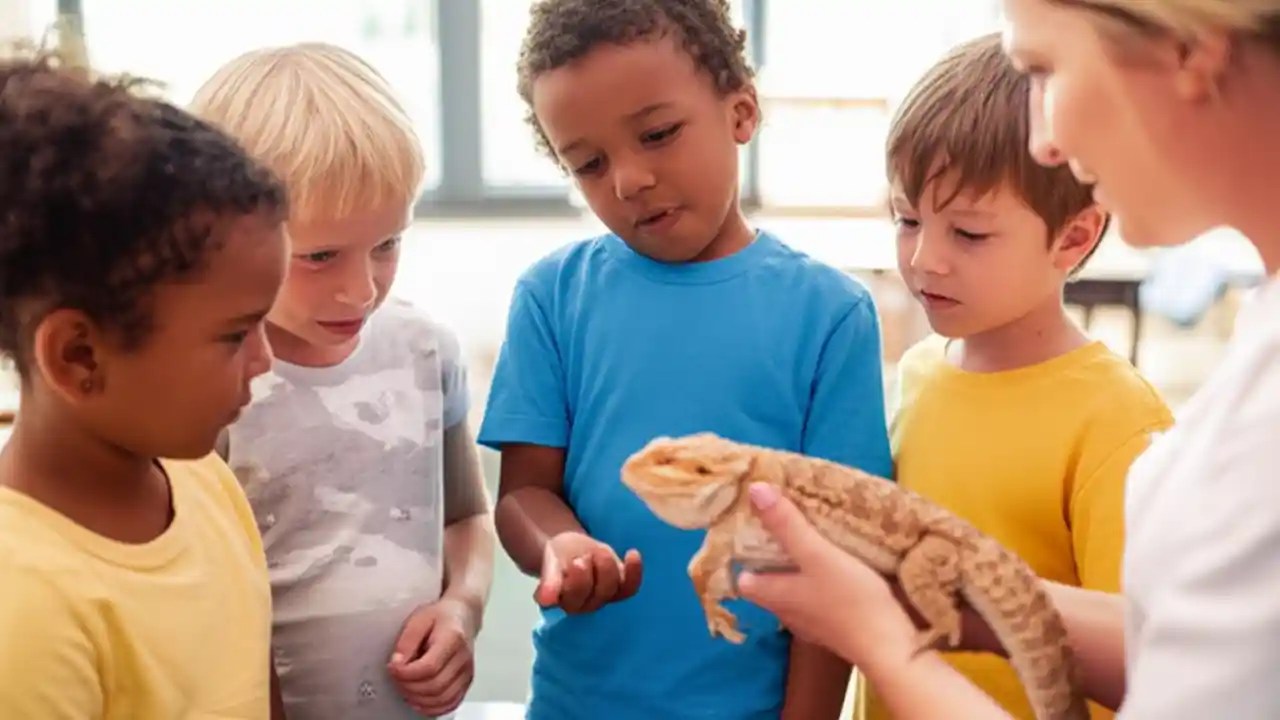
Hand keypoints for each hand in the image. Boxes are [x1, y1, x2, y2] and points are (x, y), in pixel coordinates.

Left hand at [387, 597, 477, 716]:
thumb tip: (397, 664)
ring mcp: (467, 672)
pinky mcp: (466, 682)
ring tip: (405, 689)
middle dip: (409, 687)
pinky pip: (451, 703)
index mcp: (452, 638)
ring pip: (442, 698)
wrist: (463, 615)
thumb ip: (406, 641)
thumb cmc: (441, 617)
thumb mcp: (419, 619)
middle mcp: (463, 658)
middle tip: (396, 678)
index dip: (407, 673)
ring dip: (419, 699)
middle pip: (435, 686)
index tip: (393, 668)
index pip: (429, 667)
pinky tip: (420, 701)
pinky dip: (433, 708)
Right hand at [535, 531, 642, 612]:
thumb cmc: (559, 556)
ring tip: (598, 551)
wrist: (572, 550)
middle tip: (587, 554)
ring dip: (608, 568)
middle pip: (596, 596)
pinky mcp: (619, 589)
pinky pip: (630, 586)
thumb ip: (549, 580)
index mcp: (562, 602)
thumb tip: (545, 600)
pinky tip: (632, 554)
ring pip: (612, 590)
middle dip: (594, 572)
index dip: (579, 582)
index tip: (578, 561)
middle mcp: (582, 606)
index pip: (574, 599)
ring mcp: (601, 599)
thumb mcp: (552, 561)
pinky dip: (634, 571)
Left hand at [736, 482, 919, 671]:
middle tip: (782, 529)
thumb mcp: (817, 554)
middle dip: (772, 560)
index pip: (744, 580)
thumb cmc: (848, 598)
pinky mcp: (837, 629)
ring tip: (810, 543)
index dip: (742, 558)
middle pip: (769, 585)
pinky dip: (821, 585)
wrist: (890, 646)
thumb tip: (753, 490)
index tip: (749, 532)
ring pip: (795, 593)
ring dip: (799, 572)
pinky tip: (838, 570)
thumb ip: (787, 524)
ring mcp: (813, 625)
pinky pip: (819, 602)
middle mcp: (788, 613)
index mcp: (775, 595)